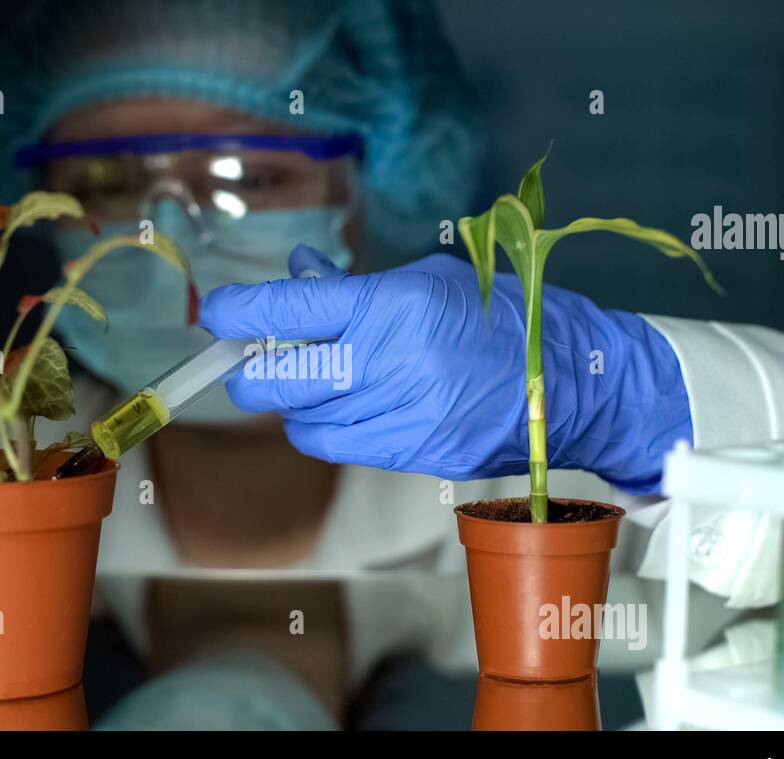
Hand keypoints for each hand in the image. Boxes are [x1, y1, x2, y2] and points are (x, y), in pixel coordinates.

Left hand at [199, 244, 691, 492]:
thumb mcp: (426, 280)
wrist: (568, 379)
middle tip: (248, 361)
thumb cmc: (496, 315)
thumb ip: (355, 287)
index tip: (214, 312)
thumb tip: (297, 278)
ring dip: (295, 403)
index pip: (290, 312)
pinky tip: (347, 408)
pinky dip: (327, 429)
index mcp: (393, 308)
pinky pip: (340, 447)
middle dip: (249, 373)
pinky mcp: (414, 455)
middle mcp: (390, 365)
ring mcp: (402, 418)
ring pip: (304, 423)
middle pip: (278, 383)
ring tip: (318, 382)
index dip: (238, 312)